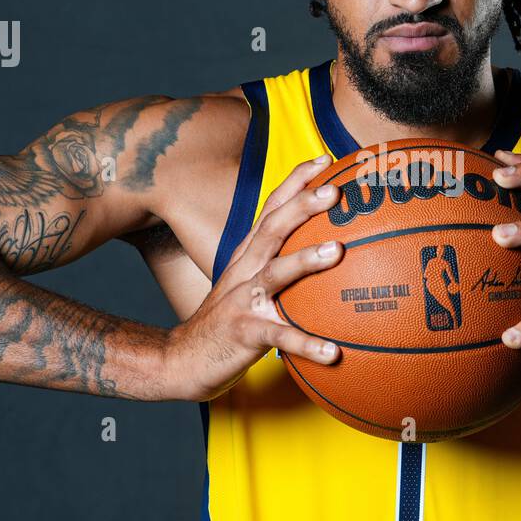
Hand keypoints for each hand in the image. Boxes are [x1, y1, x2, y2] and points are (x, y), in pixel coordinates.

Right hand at [162, 154, 344, 400]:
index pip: (271, 210)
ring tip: (338, 251)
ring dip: (304, 260)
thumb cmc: (227, 322)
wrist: (182, 360)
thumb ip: (280, 267)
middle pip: (271, 230)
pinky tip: (333, 352)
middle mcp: (243, 272)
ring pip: (273, 275)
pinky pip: (278, 338)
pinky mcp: (243, 335)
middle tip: (334, 190)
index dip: (295, 182)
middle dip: (301, 205)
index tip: (325, 160)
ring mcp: (241, 301)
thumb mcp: (249, 286)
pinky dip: (306, 344)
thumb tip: (328, 253)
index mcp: (247, 257)